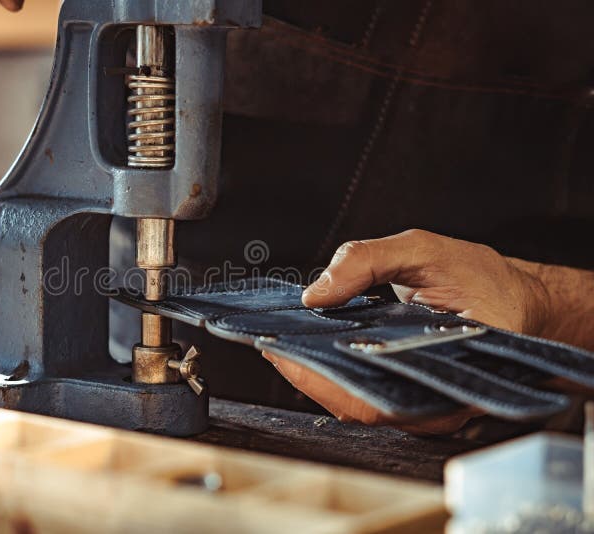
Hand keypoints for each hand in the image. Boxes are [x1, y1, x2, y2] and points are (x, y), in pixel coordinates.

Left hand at [265, 229, 551, 432]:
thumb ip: (368, 262)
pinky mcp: (410, 394)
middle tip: (269, 342)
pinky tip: (309, 348)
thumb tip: (313, 295)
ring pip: (357, 403)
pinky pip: (365, 391)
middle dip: (307, 376)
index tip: (282, 350)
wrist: (517, 300)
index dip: (322, 381)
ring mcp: (422, 404)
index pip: (374, 399)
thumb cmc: (482, 278)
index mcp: (451, 377)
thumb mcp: (426, 250)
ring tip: (281, 342)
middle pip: (357, 406)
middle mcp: (435, 403)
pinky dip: (333, 371)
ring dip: (315, 375)